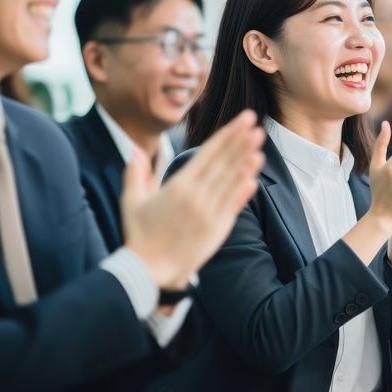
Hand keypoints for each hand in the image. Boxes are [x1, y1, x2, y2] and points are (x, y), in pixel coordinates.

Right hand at [122, 110, 265, 287]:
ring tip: (259, 143)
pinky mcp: (218, 229)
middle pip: (224, 163)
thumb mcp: (132, 202)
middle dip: (241, 141)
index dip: (227, 134)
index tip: (242, 120)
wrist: (151, 272)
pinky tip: (254, 177)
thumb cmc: (140, 236)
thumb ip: (135, 174)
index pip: (208, 153)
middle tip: (255, 123)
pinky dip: (244, 190)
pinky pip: (234, 205)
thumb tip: (135, 150)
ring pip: (232, 182)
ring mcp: (210, 214)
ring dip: (247, 161)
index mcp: (179, 186)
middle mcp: (198, 197)